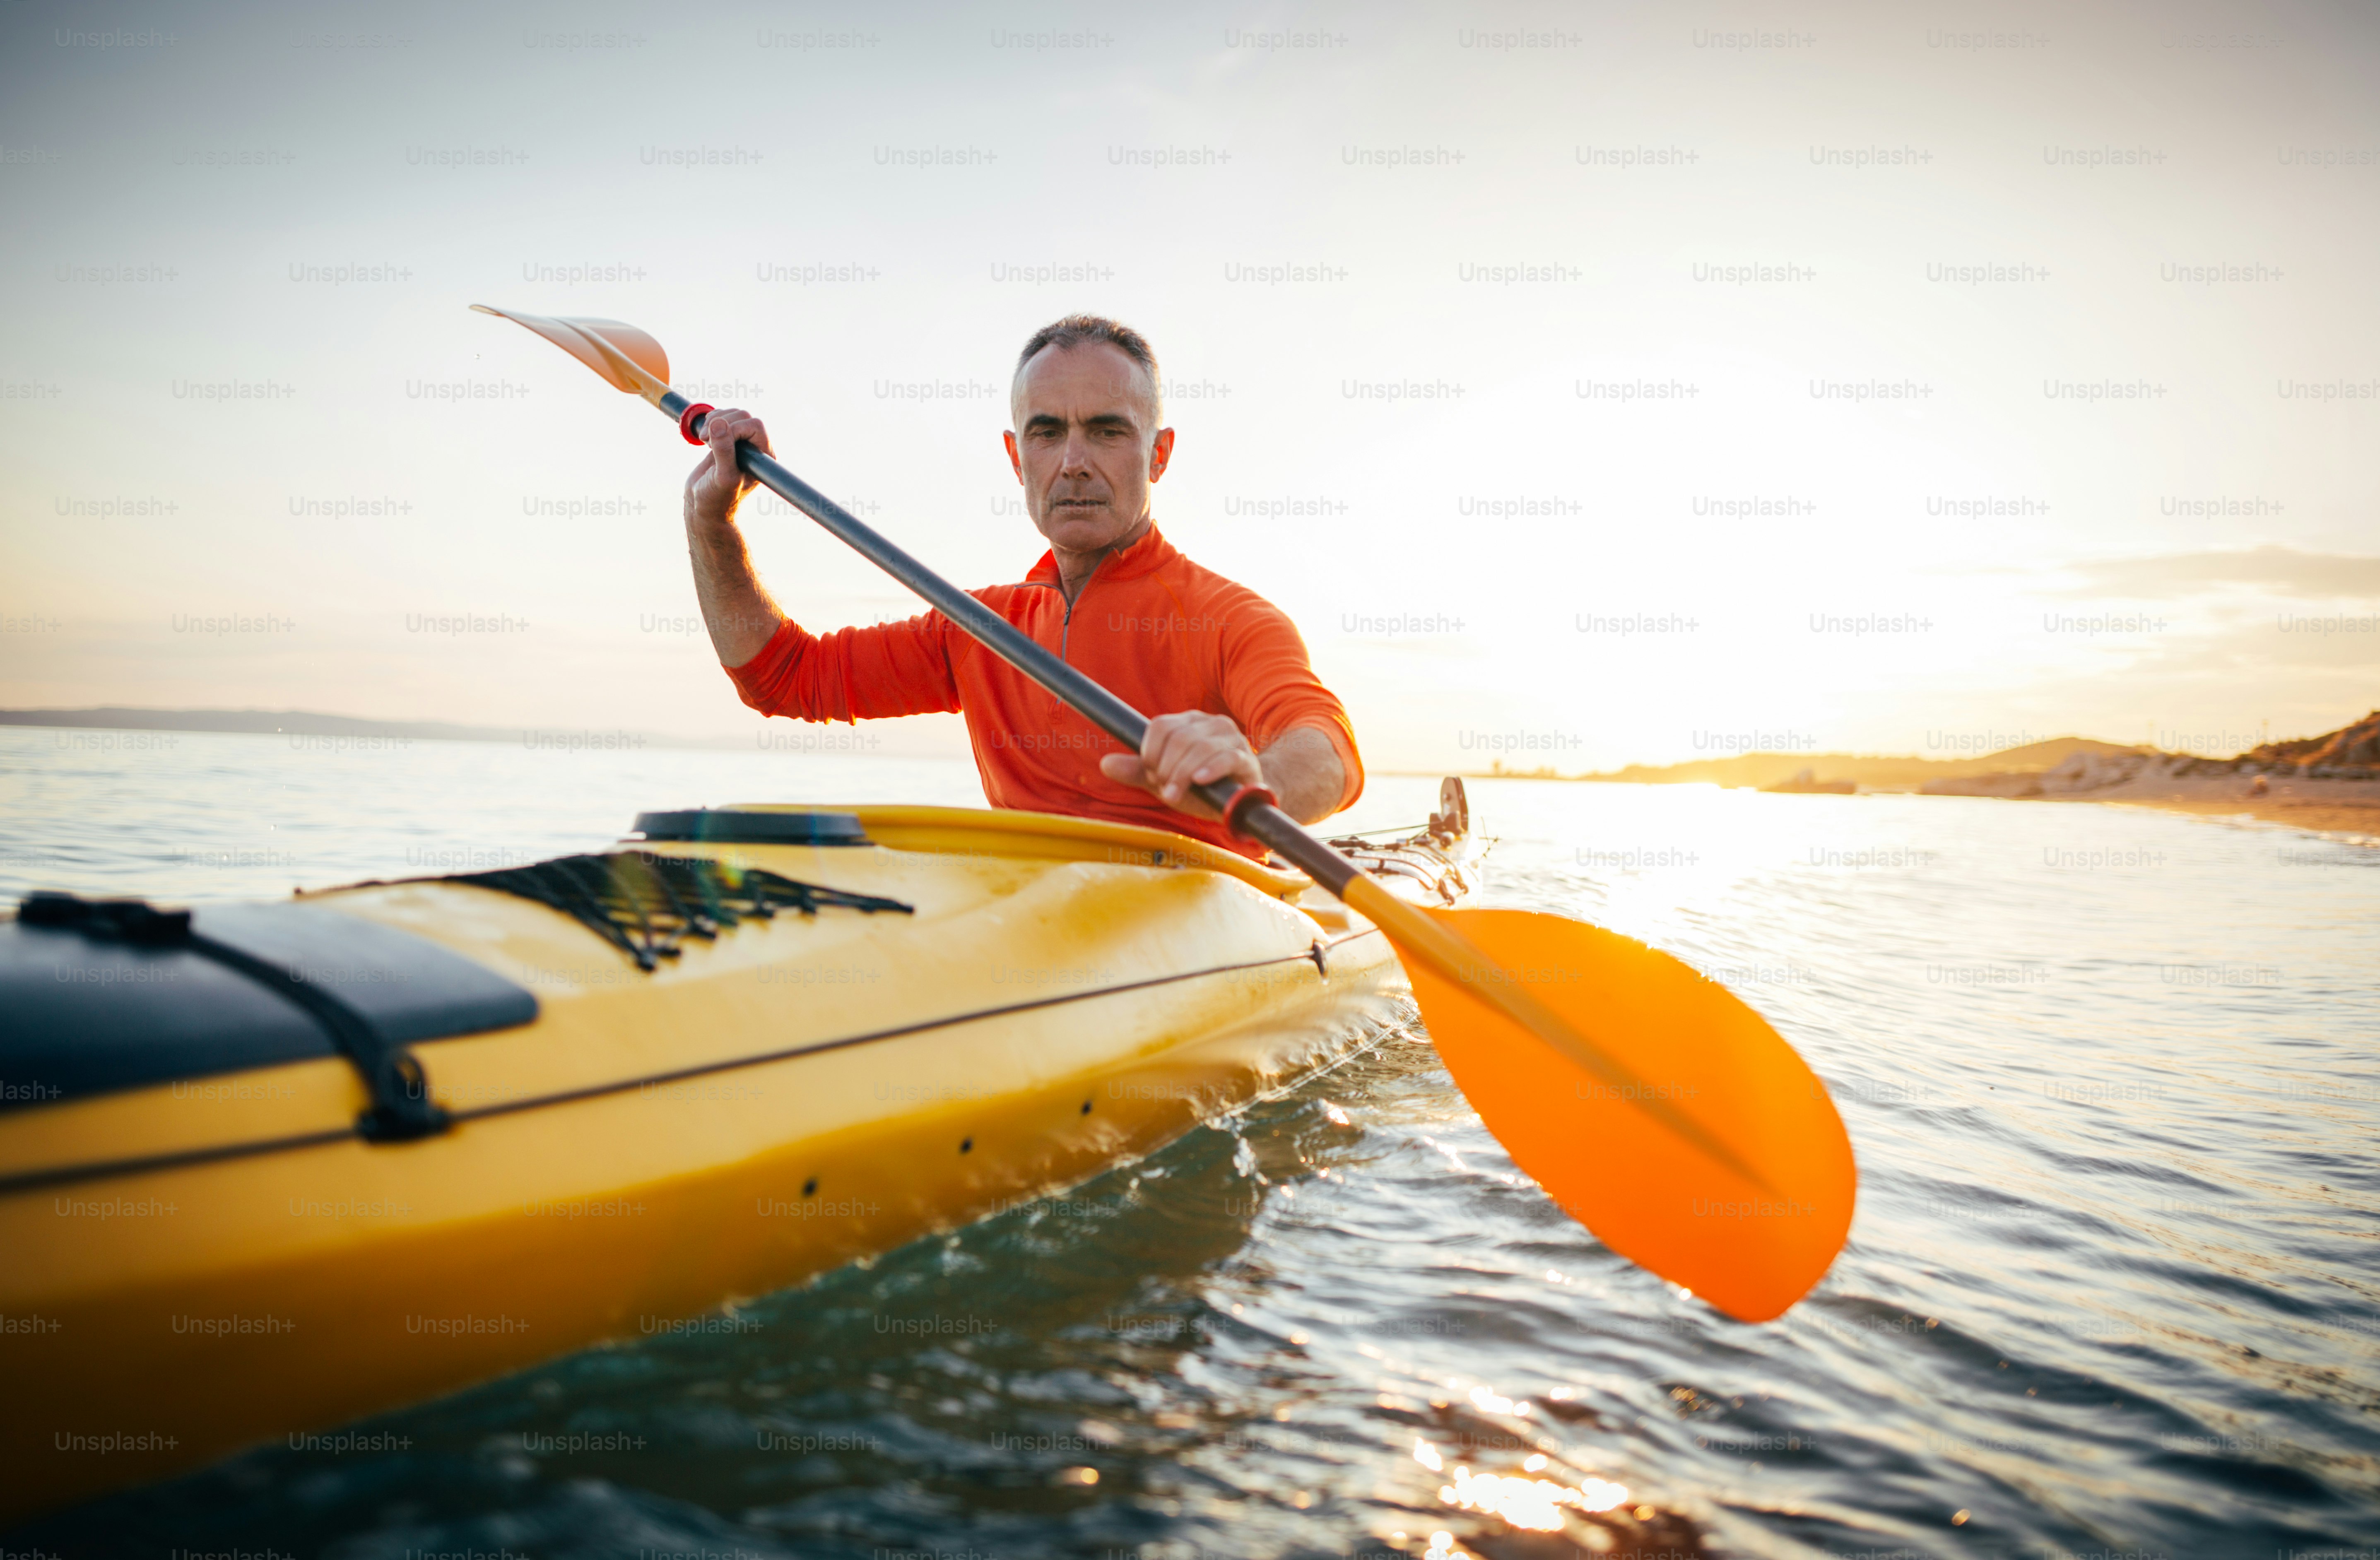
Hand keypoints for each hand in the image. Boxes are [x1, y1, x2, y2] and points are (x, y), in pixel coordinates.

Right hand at [683, 407, 771, 531]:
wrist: (703, 505)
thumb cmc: (717, 498)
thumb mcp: (722, 477)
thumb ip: (723, 451)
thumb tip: (719, 424)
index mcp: (763, 458)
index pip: (755, 426)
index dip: (734, 428)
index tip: (713, 444)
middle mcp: (756, 448)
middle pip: (743, 416)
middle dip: (722, 422)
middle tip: (706, 441)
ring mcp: (741, 442)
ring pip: (732, 414)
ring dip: (715, 420)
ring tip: (704, 440)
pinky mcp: (726, 439)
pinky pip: (722, 417)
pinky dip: (710, 421)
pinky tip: (704, 438)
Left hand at [1099, 711, 1263, 819]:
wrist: (1240, 800)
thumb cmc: (1201, 787)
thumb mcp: (1165, 779)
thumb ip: (1137, 771)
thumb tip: (1105, 764)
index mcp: (1188, 722)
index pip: (1161, 726)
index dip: (1150, 752)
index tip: (1153, 775)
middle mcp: (1210, 723)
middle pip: (1178, 738)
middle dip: (1166, 768)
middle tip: (1166, 789)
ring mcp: (1230, 738)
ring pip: (1199, 748)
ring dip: (1182, 774)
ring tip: (1175, 794)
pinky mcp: (1245, 758)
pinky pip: (1227, 757)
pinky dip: (1211, 768)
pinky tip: (1200, 780)